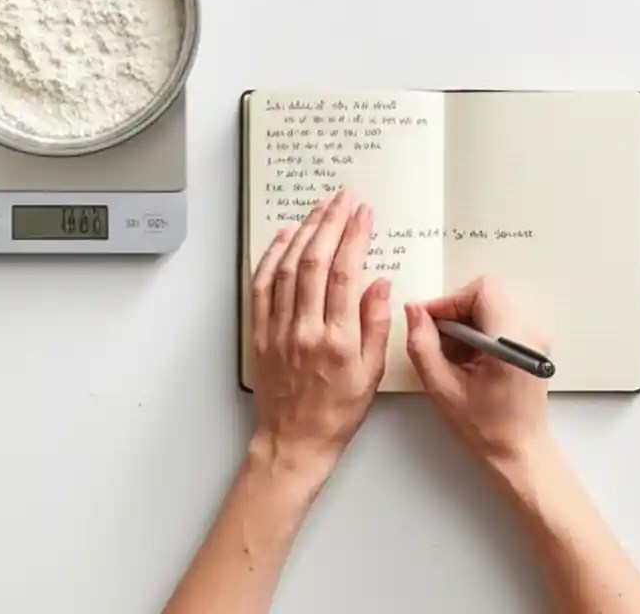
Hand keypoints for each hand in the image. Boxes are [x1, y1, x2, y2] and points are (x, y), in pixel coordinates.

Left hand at [250, 190, 391, 474]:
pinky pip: (263, 285)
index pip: (345, 273)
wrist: (293, 442)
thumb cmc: (336, 413)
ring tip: (320, 208)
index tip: (363, 214)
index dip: (354, 237)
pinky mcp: (261, 333)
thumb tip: (379, 283)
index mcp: (337, 340)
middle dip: (331, 222)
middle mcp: (305, 329)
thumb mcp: (371, 374)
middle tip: (343, 198)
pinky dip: (273, 256)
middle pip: (315, 261)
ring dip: (305, 232)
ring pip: (288, 267)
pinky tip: (286, 237)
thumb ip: (376, 325)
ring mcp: (278, 329)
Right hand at [404, 277, 551, 467]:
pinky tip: (470, 360)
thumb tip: (414, 311)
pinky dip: (480, 332)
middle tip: (439, 340)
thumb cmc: (487, 428)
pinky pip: (502, 320)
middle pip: (487, 295)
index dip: (450, 300)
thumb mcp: (443, 388)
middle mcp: (530, 332)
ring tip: (455, 356)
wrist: (520, 450)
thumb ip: (423, 345)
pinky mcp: (533, 344)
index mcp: (511, 341)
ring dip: (467, 323)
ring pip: (493, 306)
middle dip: (456, 312)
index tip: (430, 319)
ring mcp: (535, 337)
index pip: (482, 290)